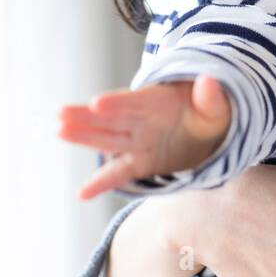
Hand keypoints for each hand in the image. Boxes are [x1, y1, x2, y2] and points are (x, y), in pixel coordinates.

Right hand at [58, 74, 231, 198]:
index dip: (117, 101)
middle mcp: (140, 120)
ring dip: (84, 137)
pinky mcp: (139, 161)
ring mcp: (136, 140)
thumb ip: (211, 97)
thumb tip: (208, 82)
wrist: (204, 128)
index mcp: (156, 102)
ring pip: (107, 140)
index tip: (97, 103)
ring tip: (60, 131)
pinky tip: (82, 194)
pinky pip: (119, 173)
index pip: (134, 101)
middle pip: (110, 119)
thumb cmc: (207, 112)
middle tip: (62, 114)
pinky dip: (102, 183)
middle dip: (87, 117)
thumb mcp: (215, 105)